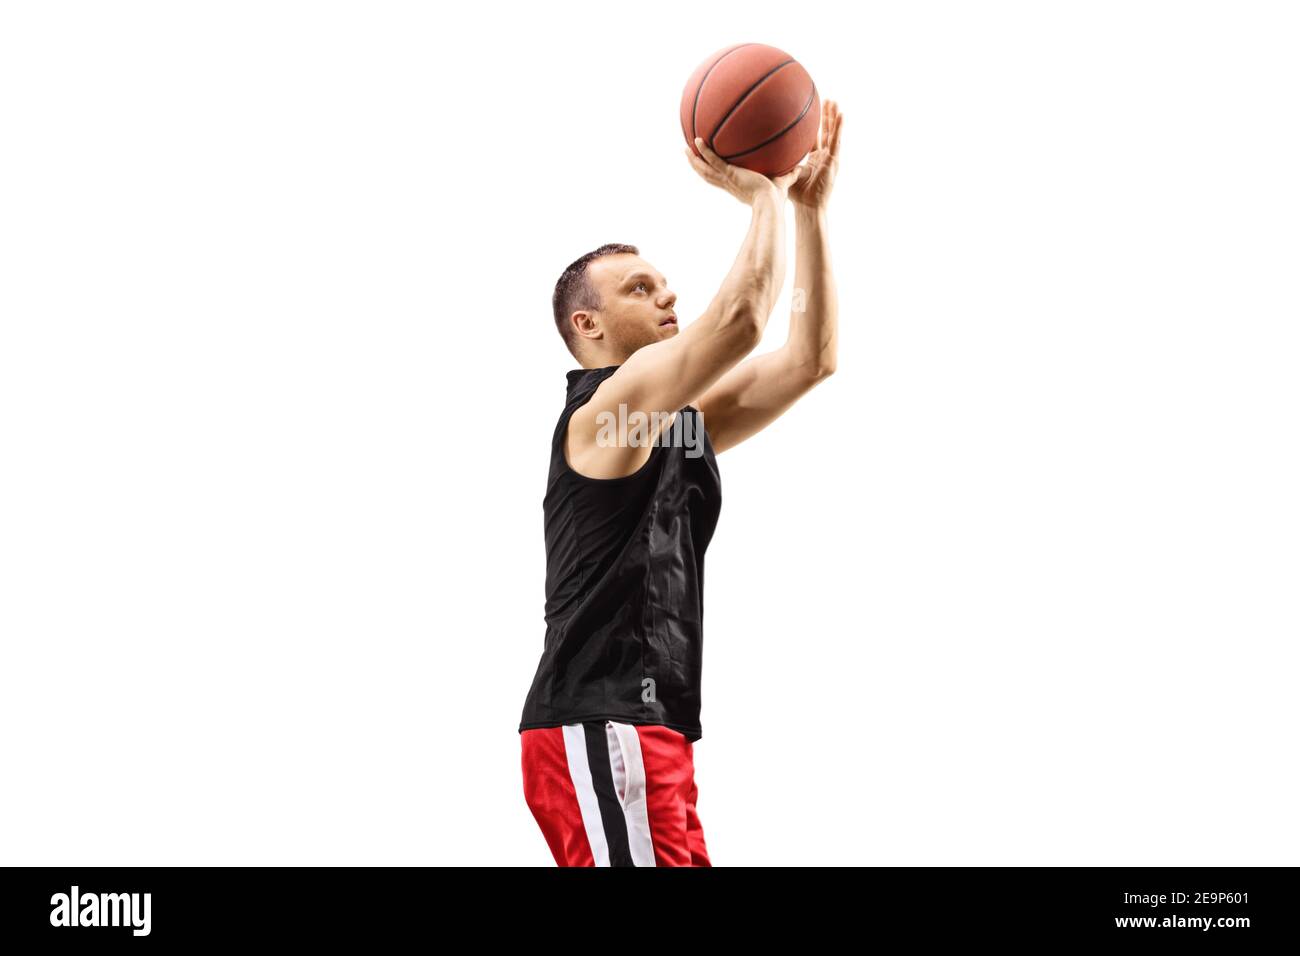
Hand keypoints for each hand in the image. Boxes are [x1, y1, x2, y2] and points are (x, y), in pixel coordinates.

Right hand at [685, 137, 800, 205]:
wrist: (771, 205)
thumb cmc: (777, 201)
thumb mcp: (783, 183)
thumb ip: (790, 174)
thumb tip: (801, 167)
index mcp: (737, 187)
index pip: (721, 180)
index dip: (712, 173)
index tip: (708, 166)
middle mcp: (729, 184)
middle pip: (707, 175)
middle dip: (697, 165)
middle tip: (689, 155)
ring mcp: (728, 179)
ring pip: (705, 169)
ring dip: (694, 159)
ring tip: (686, 149)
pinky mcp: (730, 174)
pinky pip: (714, 161)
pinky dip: (705, 151)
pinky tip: (698, 140)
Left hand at [788, 99, 841, 209]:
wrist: (809, 206)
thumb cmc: (796, 194)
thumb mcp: (785, 172)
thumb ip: (777, 162)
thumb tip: (758, 153)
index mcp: (812, 159)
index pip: (813, 138)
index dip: (813, 125)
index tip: (810, 110)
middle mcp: (822, 156)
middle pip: (825, 132)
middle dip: (825, 117)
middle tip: (824, 101)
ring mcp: (829, 158)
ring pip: (832, 133)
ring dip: (833, 117)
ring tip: (833, 102)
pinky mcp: (834, 161)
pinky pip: (837, 141)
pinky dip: (840, 128)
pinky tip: (842, 115)